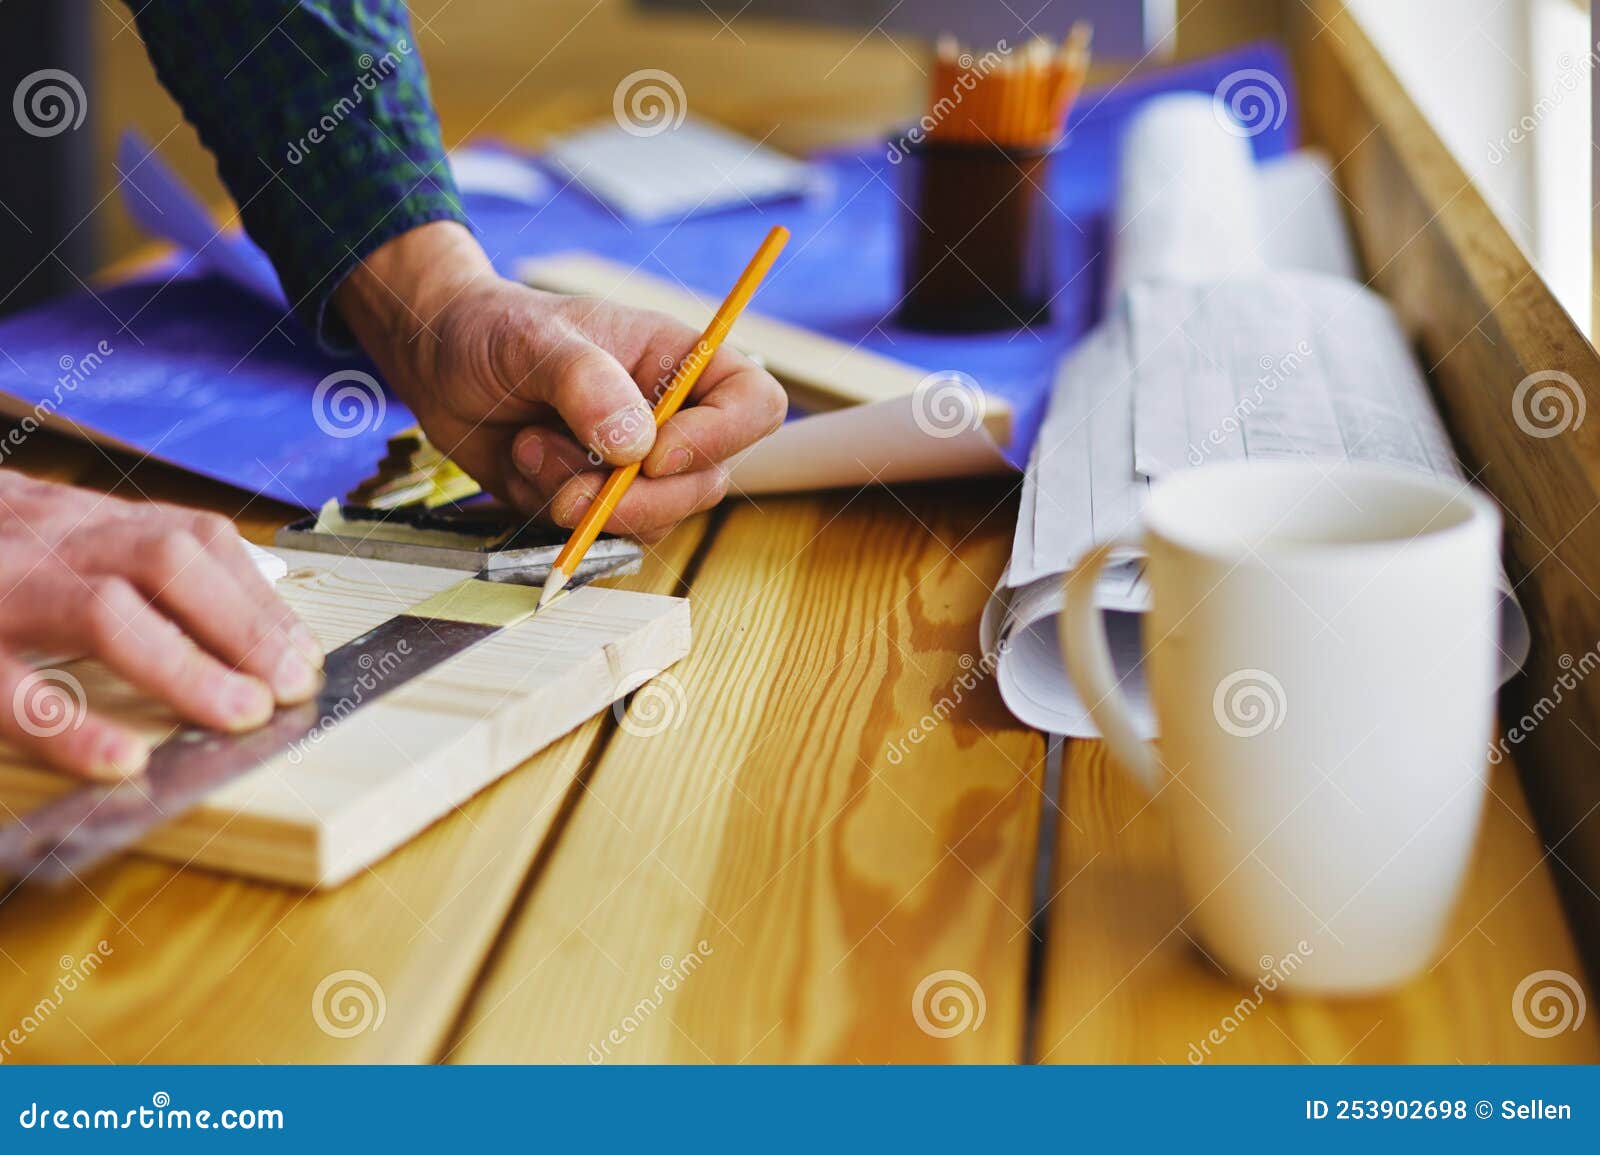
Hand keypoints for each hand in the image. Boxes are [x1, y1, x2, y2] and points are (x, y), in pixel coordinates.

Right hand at [0, 473, 322, 779]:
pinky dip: (67, 726)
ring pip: (99, 610)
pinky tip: (120, 762)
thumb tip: (252, 603)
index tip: (303, 657)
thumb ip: (135, 564)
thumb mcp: (55, 537)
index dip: (256, 599)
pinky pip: (5, 687)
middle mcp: (44, 540)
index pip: (194, 540)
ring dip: (180, 667)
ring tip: (236, 717)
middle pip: (164, 562)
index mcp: (81, 521)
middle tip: (288, 688)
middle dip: (238, 625)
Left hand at [335, 222, 785, 541]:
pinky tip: (522, 464)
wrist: (439, 363)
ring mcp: (638, 467)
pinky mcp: (598, 502)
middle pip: (707, 482)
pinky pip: (600, 534)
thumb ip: (586, 383)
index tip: (655, 454)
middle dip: (638, 499)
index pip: (753, 404)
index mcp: (680, 362)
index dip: (720, 438)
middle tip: (574, 495)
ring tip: (527, 448)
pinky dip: (554, 511)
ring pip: (653, 518)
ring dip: (584, 502)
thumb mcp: (534, 340)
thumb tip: (636, 447)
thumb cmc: (494, 330)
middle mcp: (673, 418)